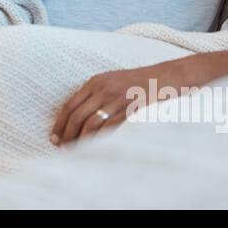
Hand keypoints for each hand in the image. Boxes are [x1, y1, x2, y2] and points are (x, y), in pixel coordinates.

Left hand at [50, 49, 227, 145]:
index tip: (54, 138)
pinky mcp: (133, 107)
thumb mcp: (115, 81)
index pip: (70, 104)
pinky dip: (101, 140)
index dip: (60, 123)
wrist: (172, 75)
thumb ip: (97, 94)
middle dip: (67, 135)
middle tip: (62, 149)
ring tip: (78, 152)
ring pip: (91, 123)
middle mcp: (104, 87)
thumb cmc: (142, 81)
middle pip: (77, 115)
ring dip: (82, 141)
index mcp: (96, 81)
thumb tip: (79, 117)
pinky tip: (97, 149)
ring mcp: (119, 97)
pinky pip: (112, 127)